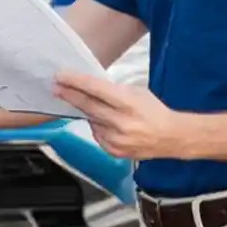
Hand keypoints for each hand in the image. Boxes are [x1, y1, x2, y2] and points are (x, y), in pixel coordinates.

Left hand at [52, 70, 187, 159]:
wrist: (171, 137)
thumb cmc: (154, 111)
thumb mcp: (137, 92)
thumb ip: (112, 91)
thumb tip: (87, 88)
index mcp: (129, 103)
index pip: (96, 90)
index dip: (76, 82)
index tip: (60, 76)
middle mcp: (121, 122)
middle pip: (87, 106)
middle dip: (69, 95)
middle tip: (55, 87)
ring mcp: (117, 139)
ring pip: (91, 121)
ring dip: (90, 113)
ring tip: (103, 110)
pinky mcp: (114, 151)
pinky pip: (97, 134)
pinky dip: (99, 127)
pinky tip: (110, 124)